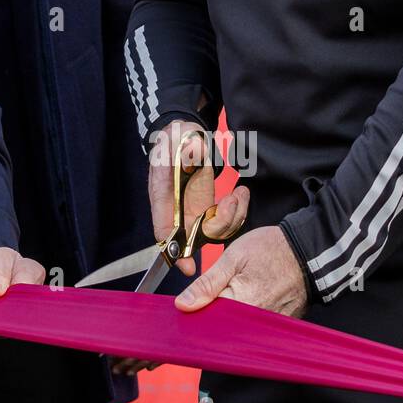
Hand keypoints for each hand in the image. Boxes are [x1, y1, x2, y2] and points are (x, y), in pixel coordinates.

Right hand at [148, 119, 247, 276]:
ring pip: (215, 230)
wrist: (185, 136)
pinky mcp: (206, 207)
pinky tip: (239, 195)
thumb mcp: (177, 141)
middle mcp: (178, 210)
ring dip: (232, 216)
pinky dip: (236, 212)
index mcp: (163, 198)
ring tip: (239, 194)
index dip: (175, 253)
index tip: (188, 266)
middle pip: (197, 236)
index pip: (164, 232)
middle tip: (231, 201)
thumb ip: (188, 150)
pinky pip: (224, 221)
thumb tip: (197, 152)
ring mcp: (193, 210)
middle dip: (220, 223)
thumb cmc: (176, 140)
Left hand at [175, 225, 307, 316]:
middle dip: (211, 314)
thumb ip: (207, 284)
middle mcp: (256, 321)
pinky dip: (245, 316)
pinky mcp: (278, 324)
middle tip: (215, 292)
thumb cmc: (271, 249)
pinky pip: (254, 326)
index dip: (195, 311)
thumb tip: (182, 304)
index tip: (189, 303)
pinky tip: (245, 299)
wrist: (307, 251)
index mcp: (241, 304)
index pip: (206, 320)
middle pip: (222, 327)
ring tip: (235, 292)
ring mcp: (269, 325)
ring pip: (237, 327)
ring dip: (228, 315)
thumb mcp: (232, 258)